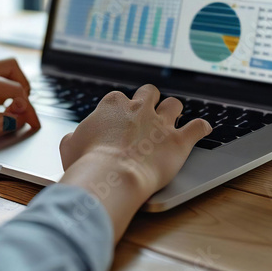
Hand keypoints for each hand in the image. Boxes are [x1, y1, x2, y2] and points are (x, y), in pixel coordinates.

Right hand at [58, 84, 210, 241]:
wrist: (112, 177)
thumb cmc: (88, 164)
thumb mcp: (69, 146)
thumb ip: (75, 137)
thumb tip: (74, 139)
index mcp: (112, 105)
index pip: (119, 98)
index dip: (120, 111)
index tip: (119, 123)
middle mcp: (139, 108)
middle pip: (149, 92)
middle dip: (149, 101)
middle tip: (146, 115)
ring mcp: (161, 123)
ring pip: (174, 104)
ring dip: (174, 111)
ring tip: (173, 120)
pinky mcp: (179, 140)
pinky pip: (198, 127)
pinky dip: (201, 128)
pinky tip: (202, 129)